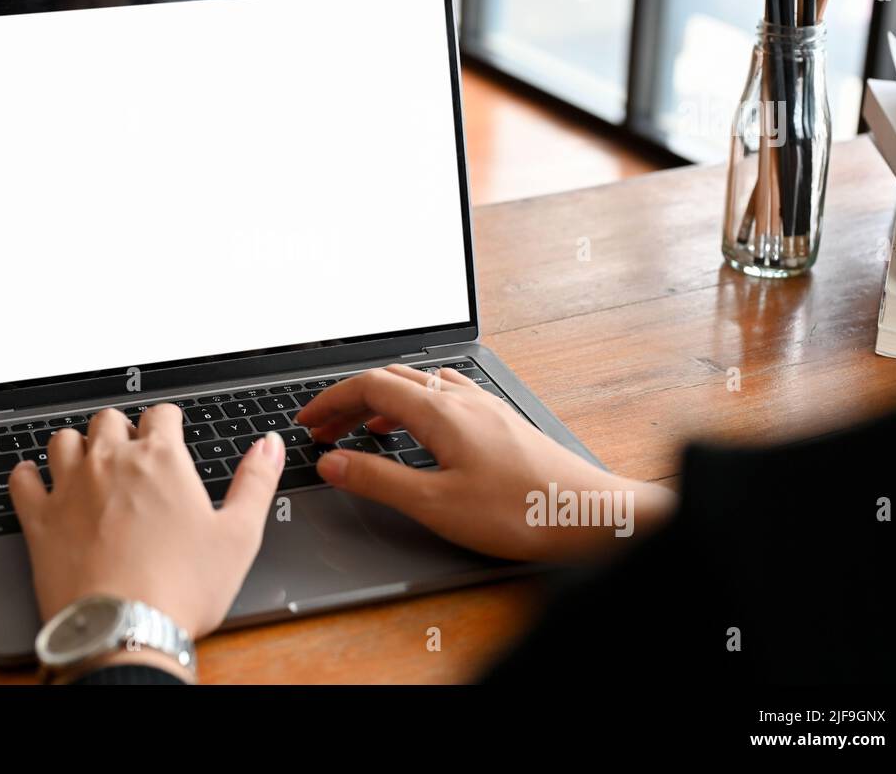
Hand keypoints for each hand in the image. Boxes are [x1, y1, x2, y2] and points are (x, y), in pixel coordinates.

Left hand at [9, 405, 285, 644]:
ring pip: (63, 440)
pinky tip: (37, 482)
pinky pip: (21, 480)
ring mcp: (70, 488)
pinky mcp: (39, 519)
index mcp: (161, 459)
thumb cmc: (181, 587)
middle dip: (122, 430)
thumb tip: (268, 446)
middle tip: (131, 453)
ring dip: (77, 446)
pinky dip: (28, 476)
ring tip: (88, 462)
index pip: (161, 414)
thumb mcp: (238, 535)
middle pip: (109, 420)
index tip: (170, 432)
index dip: (168, 422)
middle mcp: (111, 462)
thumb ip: (256, 482)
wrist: (124, 628)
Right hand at [297, 365, 674, 560]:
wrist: (590, 514)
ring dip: (381, 401)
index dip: (330, 401)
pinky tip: (418, 433)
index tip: (306, 420)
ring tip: (360, 430)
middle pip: (391, 381)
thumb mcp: (435, 504)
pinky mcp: (500, 422)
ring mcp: (484, 407)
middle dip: (350, 401)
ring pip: (419, 385)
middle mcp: (462, 398)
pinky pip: (445, 396)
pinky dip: (414, 406)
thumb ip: (378, 480)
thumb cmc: (522, 511)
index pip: (369, 386)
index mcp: (440, 411)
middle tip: (323, 429)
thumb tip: (333, 461)